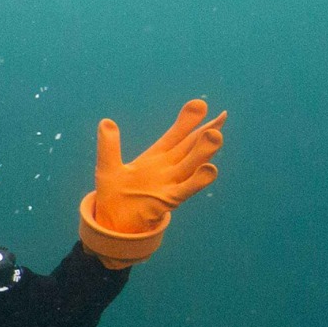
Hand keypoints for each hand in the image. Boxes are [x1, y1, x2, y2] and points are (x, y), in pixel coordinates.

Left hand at [80, 98, 224, 265]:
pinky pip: (186, 188)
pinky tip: (210, 168)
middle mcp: (169, 168)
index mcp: (156, 156)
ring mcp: (171, 183)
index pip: (175, 135)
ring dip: (204, 151)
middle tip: (221, 117)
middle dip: (204, 132)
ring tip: (216, 135)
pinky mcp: (169, 199)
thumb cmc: (114, 194)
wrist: (114, 222)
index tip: (200, 104)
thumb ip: (109, 146)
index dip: (188, 121)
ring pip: (192, 164)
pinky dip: (198, 180)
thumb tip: (106, 122)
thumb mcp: (108, 166)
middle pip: (190, 147)